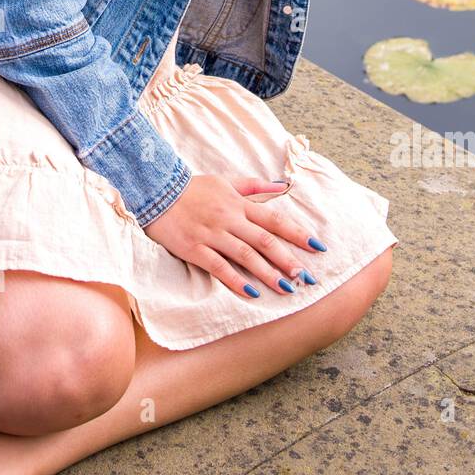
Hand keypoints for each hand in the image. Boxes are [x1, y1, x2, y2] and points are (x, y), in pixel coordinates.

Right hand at [143, 174, 322, 298]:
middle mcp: (230, 219)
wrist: (156, 190)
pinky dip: (235, 280)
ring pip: (246, 256)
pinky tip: (251, 293)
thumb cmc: (193, 188)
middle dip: (289, 260)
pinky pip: (218, 266)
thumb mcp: (225, 181)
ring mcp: (212, 235)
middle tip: (307, 277)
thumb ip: (253, 186)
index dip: (297, 233)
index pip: (274, 220)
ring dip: (268, 273)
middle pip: (265, 241)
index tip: (317, 246)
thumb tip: (280, 185)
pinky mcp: (195, 248)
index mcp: (238, 204)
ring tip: (287, 289)